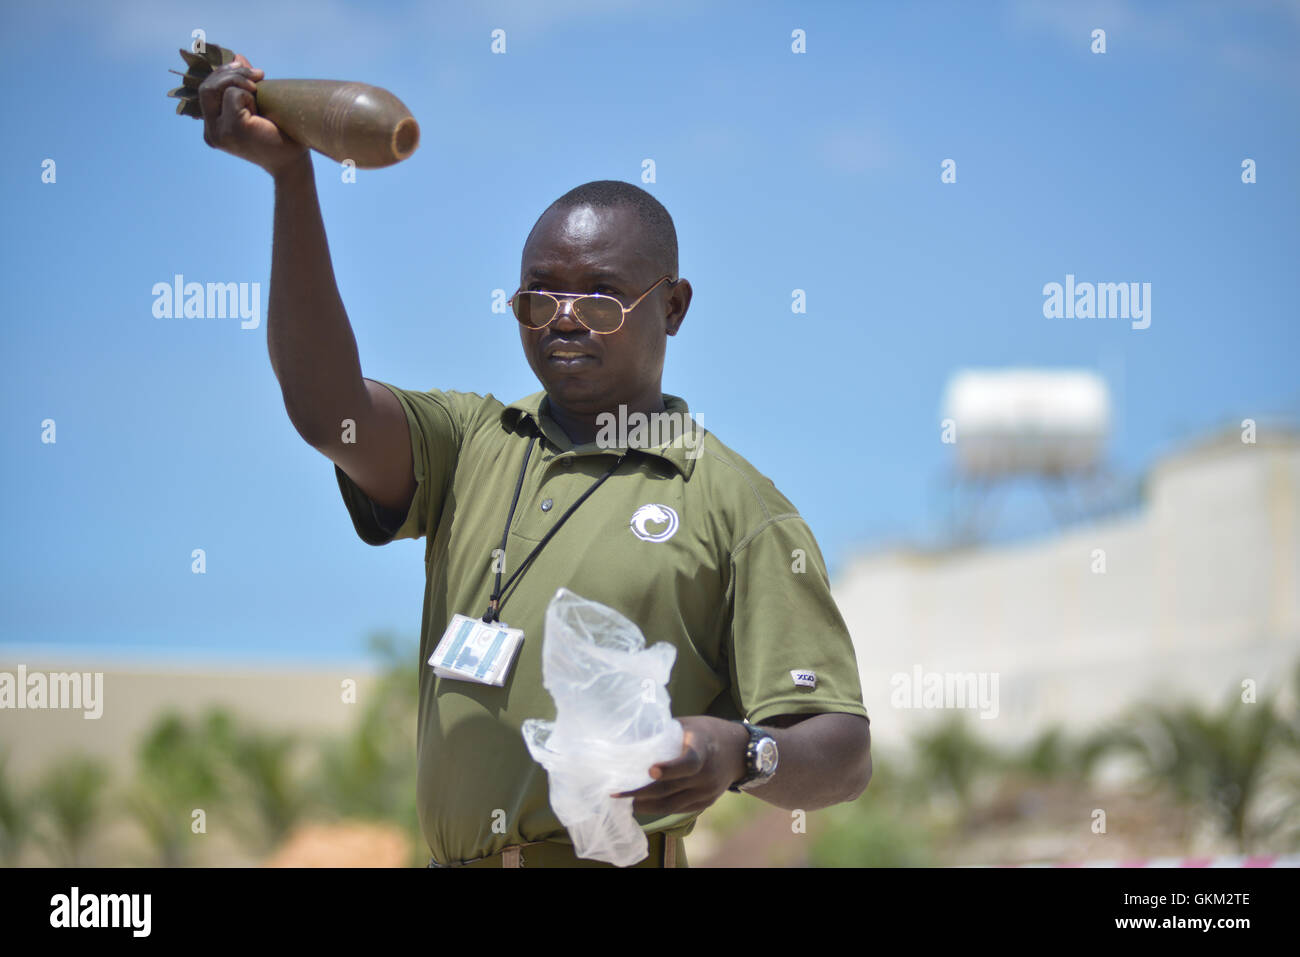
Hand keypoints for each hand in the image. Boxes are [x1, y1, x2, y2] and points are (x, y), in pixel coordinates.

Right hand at [199, 53, 308, 176]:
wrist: (294, 164)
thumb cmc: (280, 137)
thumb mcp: (259, 105)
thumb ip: (243, 83)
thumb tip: (237, 56)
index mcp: (214, 129)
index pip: (206, 92)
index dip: (224, 75)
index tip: (250, 73)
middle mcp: (212, 133)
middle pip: (206, 88)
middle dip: (230, 74)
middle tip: (258, 75)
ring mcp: (220, 133)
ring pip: (216, 89)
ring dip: (239, 82)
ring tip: (260, 89)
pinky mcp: (233, 129)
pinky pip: (233, 95)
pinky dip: (249, 94)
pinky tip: (262, 107)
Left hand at [611, 715, 747, 814]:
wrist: (740, 751)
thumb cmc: (706, 732)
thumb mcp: (688, 725)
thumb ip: (664, 733)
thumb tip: (630, 736)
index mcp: (703, 749)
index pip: (688, 763)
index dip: (670, 768)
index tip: (650, 770)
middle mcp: (707, 774)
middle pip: (670, 789)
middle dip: (641, 793)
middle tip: (617, 792)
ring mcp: (707, 792)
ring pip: (671, 805)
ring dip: (646, 805)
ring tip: (624, 801)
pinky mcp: (705, 802)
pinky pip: (678, 809)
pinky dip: (659, 808)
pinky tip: (642, 805)